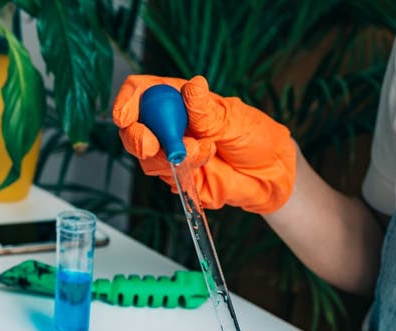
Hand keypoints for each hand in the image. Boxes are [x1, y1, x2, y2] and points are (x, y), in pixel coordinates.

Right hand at [112, 74, 295, 213]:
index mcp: (179, 98)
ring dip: (170, 155)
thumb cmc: (256, 137)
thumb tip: (191, 88)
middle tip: (154, 145)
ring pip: (148, 156)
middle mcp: (170, 124)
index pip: (141, 93)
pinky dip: (183, 170)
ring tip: (202, 151)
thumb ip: (208, 110)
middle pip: (134, 128)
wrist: (271, 175)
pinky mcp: (180, 178)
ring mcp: (173, 152)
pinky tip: (205, 160)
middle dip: (138, 137)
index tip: (124, 116)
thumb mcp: (234, 118)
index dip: (128, 102)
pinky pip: (167, 176)